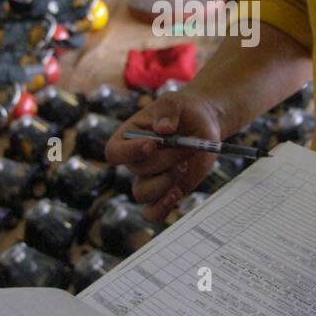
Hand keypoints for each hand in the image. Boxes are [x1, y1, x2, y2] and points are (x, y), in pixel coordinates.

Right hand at [105, 89, 223, 221]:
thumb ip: (168, 111)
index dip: (130, 151)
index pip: (114, 152)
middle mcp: (135, 160)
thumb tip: (163, 129)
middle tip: (188, 145)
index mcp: (127, 137)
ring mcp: (149, 178)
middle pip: (138, 170)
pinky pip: (152, 212)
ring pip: (142, 194)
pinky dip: (161, 209)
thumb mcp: (175, 103)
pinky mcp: (165, 191)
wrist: (202, 124)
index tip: (153, 144)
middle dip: (166, 158)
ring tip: (183, 167)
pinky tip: (176, 194)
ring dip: (165, 182)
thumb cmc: (183, 110)